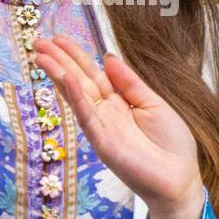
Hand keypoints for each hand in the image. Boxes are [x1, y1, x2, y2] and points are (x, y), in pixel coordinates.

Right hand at [33, 35, 204, 218]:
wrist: (180, 179)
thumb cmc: (171, 144)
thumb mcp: (153, 104)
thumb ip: (130, 83)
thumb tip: (108, 57)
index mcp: (118, 102)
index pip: (92, 74)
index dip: (75, 56)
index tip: (58, 39)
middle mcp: (105, 113)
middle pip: (78, 81)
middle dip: (59, 61)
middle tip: (38, 42)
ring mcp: (101, 128)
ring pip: (76, 96)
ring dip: (59, 75)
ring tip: (41, 56)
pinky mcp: (103, 144)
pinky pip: (87, 117)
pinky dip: (76, 98)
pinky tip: (66, 79)